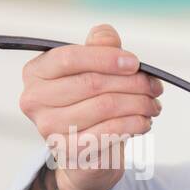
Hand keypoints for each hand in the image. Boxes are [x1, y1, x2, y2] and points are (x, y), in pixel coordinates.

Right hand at [17, 23, 162, 189]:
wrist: (85, 155)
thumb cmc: (88, 106)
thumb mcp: (93, 73)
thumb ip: (98, 49)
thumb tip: (106, 34)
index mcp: (36, 73)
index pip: (69, 58)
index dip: (106, 58)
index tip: (135, 63)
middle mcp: (35, 99)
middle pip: (92, 83)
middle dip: (132, 82)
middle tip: (155, 86)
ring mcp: (49, 128)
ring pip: (105, 106)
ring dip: (139, 104)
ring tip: (153, 105)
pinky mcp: (69, 151)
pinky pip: (111, 131)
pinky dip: (135, 124)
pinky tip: (144, 122)